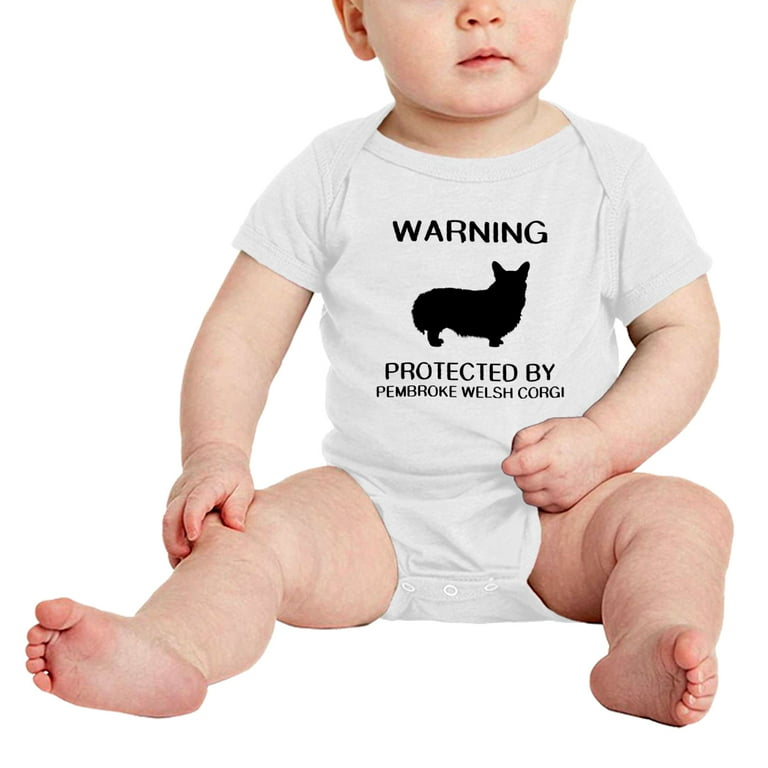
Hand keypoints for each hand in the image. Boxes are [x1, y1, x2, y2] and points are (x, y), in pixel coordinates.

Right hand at [163, 442, 254, 566]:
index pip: (195, 502)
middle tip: (185, 559)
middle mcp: (185, 492)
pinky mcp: (173, 508)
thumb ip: (238, 506)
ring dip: (172, 546)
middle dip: (173, 541)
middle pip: (171, 517)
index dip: (191, 519)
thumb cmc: (232, 475)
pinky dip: (174, 543)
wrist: (213, 456)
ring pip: (167, 525)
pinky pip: (169, 528)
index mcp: (206, 485)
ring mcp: (176, 500)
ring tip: (184, 565)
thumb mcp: (243, 486)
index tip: (194, 537)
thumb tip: (236, 529)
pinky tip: (184, 560)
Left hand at [501, 417, 613, 511]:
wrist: (605, 449)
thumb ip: (523, 439)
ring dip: (529, 485)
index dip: (509, 464)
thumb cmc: (574, 435)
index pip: (520, 465)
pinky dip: (540, 495)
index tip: (510, 462)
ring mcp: (563, 493)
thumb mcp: (547, 426)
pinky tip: (550, 482)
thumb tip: (510, 460)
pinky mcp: (567, 504)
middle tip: (533, 462)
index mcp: (552, 453)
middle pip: (520, 481)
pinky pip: (540, 505)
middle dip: (520, 472)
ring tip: (542, 471)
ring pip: (528, 496)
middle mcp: (559, 476)